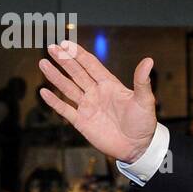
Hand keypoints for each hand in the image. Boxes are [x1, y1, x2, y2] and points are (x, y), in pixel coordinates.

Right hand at [38, 41, 157, 162]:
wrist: (138, 148)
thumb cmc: (143, 123)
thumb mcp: (145, 101)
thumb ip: (142, 81)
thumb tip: (149, 60)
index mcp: (110, 85)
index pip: (91, 65)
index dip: (79, 54)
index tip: (66, 43)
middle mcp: (96, 93)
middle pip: (76, 73)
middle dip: (64, 60)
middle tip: (51, 47)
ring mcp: (88, 107)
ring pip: (68, 88)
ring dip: (55, 76)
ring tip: (43, 63)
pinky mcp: (82, 122)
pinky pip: (65, 109)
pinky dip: (54, 102)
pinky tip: (43, 92)